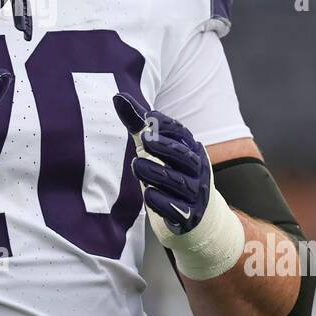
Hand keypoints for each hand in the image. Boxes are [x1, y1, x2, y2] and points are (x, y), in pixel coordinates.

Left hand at [112, 93, 210, 233]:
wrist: (197, 218)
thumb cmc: (171, 175)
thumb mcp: (155, 149)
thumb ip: (138, 125)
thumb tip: (118, 96)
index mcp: (191, 150)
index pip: (182, 134)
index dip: (167, 125)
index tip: (148, 117)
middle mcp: (197, 171)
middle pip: (184, 157)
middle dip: (165, 147)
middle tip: (144, 139)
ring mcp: (195, 194)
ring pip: (178, 182)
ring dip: (157, 172)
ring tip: (136, 164)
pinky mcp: (188, 216)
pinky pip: (176, 208)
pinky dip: (162, 201)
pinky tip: (149, 194)